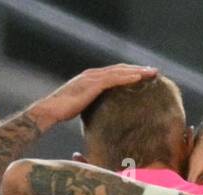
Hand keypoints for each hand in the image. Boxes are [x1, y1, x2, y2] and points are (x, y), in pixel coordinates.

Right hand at [31, 64, 158, 127]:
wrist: (49, 110)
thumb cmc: (61, 112)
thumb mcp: (80, 107)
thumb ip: (91, 105)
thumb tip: (100, 116)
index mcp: (91, 79)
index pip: (114, 73)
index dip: (129, 73)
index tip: (143, 76)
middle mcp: (92, 74)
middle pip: (120, 69)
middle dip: (137, 69)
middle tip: (153, 71)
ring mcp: (92, 78)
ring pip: (120, 72)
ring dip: (137, 71)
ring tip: (152, 73)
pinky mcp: (92, 84)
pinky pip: (114, 79)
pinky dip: (127, 78)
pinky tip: (139, 79)